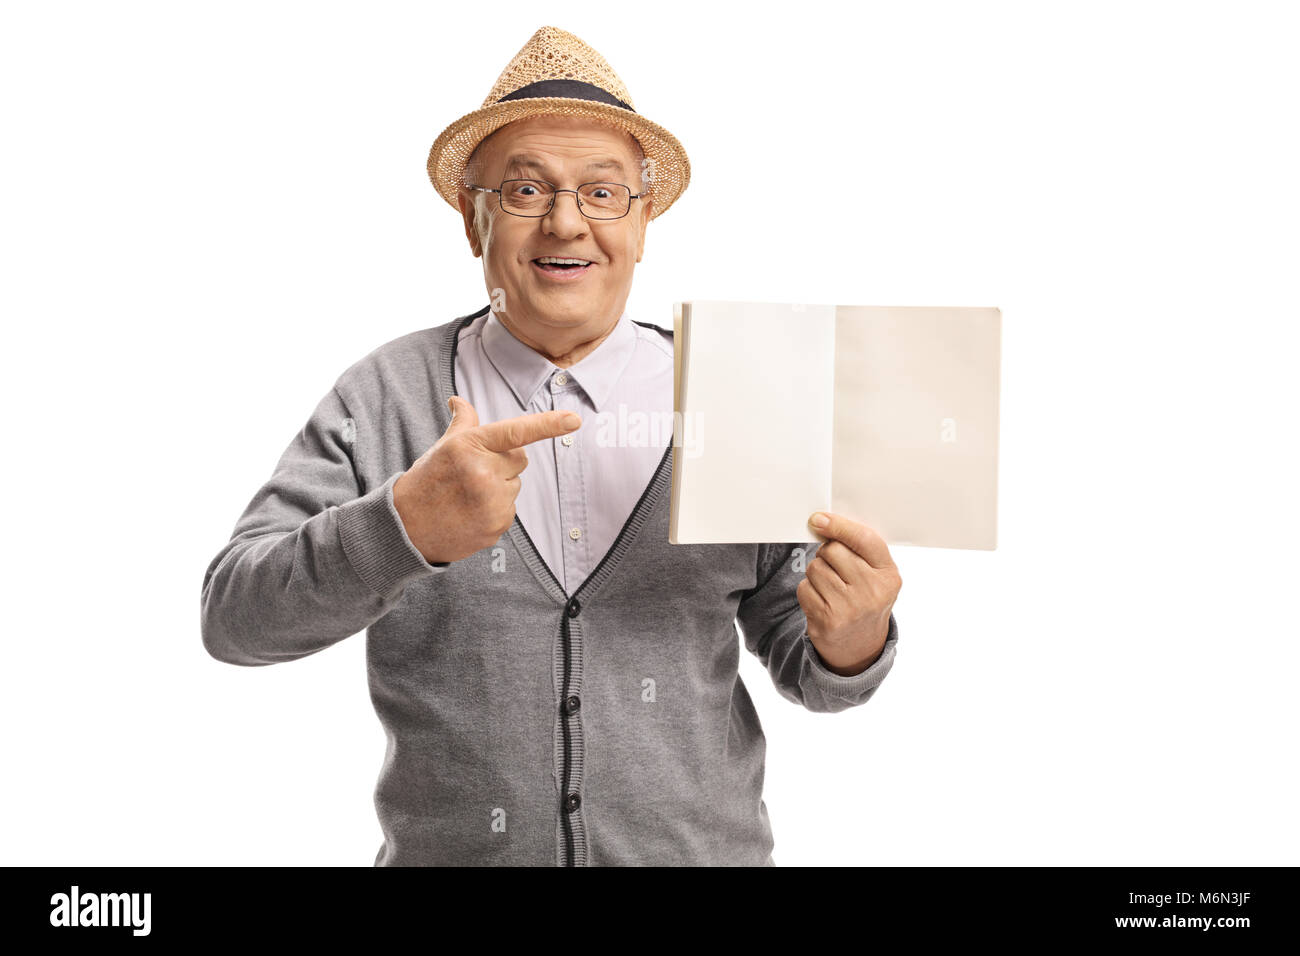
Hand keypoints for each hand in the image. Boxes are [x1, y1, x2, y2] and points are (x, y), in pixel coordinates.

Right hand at [393, 396, 580, 563]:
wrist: (406, 525)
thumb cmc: (428, 480)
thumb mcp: (443, 447)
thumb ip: (463, 423)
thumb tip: (460, 401)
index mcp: (470, 446)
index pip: (516, 431)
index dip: (548, 424)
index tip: (574, 420)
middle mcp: (483, 472)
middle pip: (521, 459)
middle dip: (504, 463)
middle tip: (474, 474)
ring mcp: (490, 501)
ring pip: (516, 486)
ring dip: (500, 488)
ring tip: (469, 496)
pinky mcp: (496, 525)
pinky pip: (510, 509)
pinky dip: (495, 510)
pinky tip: (471, 513)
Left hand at [797, 511, 901, 675]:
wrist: (860, 647)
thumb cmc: (865, 599)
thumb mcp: (876, 575)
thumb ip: (858, 548)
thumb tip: (822, 522)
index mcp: (888, 575)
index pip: (863, 539)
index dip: (839, 526)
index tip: (818, 520)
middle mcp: (872, 591)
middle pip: (833, 550)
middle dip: (827, 554)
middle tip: (835, 569)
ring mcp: (850, 608)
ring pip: (815, 568)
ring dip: (816, 574)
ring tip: (831, 589)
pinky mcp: (827, 620)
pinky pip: (804, 588)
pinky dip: (808, 591)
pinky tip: (822, 602)